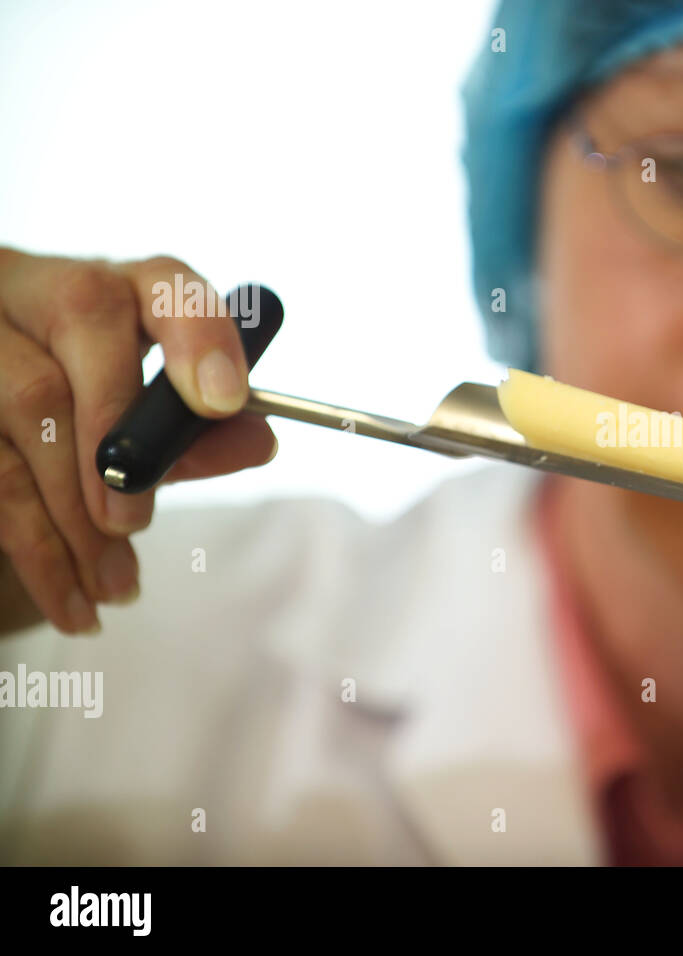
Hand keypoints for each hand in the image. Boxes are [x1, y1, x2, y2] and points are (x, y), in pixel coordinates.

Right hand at [0, 249, 277, 635]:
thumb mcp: (144, 417)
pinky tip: (70, 598)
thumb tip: (260, 440)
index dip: (200, 335)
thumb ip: (202, 431)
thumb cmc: (85, 410)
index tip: (223, 400)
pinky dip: (32, 545)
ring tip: (110, 589)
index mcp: (118, 287)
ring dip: (71, 516)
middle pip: (83, 328)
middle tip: (131, 523)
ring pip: (24, 405)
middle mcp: (39, 286)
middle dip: (115, 439)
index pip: (168, 282)